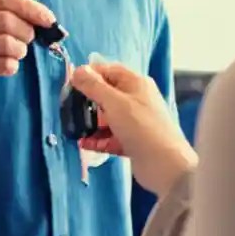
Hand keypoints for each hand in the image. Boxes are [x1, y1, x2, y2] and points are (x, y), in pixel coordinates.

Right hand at [0, 0, 55, 108]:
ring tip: (15, 55)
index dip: (31, 8)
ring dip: (20, 51)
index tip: (49, 21)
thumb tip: (44, 18)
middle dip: (26, 32)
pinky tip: (7, 67)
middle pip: (6, 20)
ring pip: (5, 43)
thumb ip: (1, 15)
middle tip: (27, 42)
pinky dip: (11, 66)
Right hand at [70, 63, 197, 195]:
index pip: (109, 71)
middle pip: (107, 94)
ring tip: (74, 128)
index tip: (71, 84)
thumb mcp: (114, 103)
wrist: (165, 165)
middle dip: (88, 101)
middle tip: (69, 108)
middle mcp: (136, 100)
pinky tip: (84, 144)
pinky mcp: (132, 141)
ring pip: (107, 117)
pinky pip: (110, 136)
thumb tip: (78, 70)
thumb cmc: (140, 127)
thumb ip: (94, 86)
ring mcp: (135, 122)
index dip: (90, 75)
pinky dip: (98, 139)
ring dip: (91, 122)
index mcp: (136, 84)